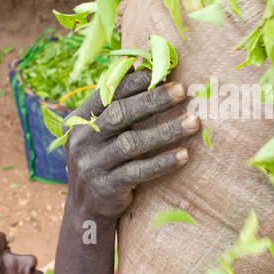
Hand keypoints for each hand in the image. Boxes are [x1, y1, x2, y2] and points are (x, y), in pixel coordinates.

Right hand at [63, 71, 197, 222]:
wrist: (86, 210)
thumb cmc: (102, 161)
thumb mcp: (99, 133)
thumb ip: (114, 104)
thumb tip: (139, 64)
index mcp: (79, 121)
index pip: (107, 94)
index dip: (134, 81)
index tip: (160, 72)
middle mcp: (82, 140)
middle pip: (121, 114)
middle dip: (154, 100)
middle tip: (182, 91)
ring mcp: (93, 164)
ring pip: (132, 143)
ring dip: (166, 131)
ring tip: (193, 122)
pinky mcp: (106, 186)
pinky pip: (138, 171)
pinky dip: (162, 163)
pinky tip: (183, 155)